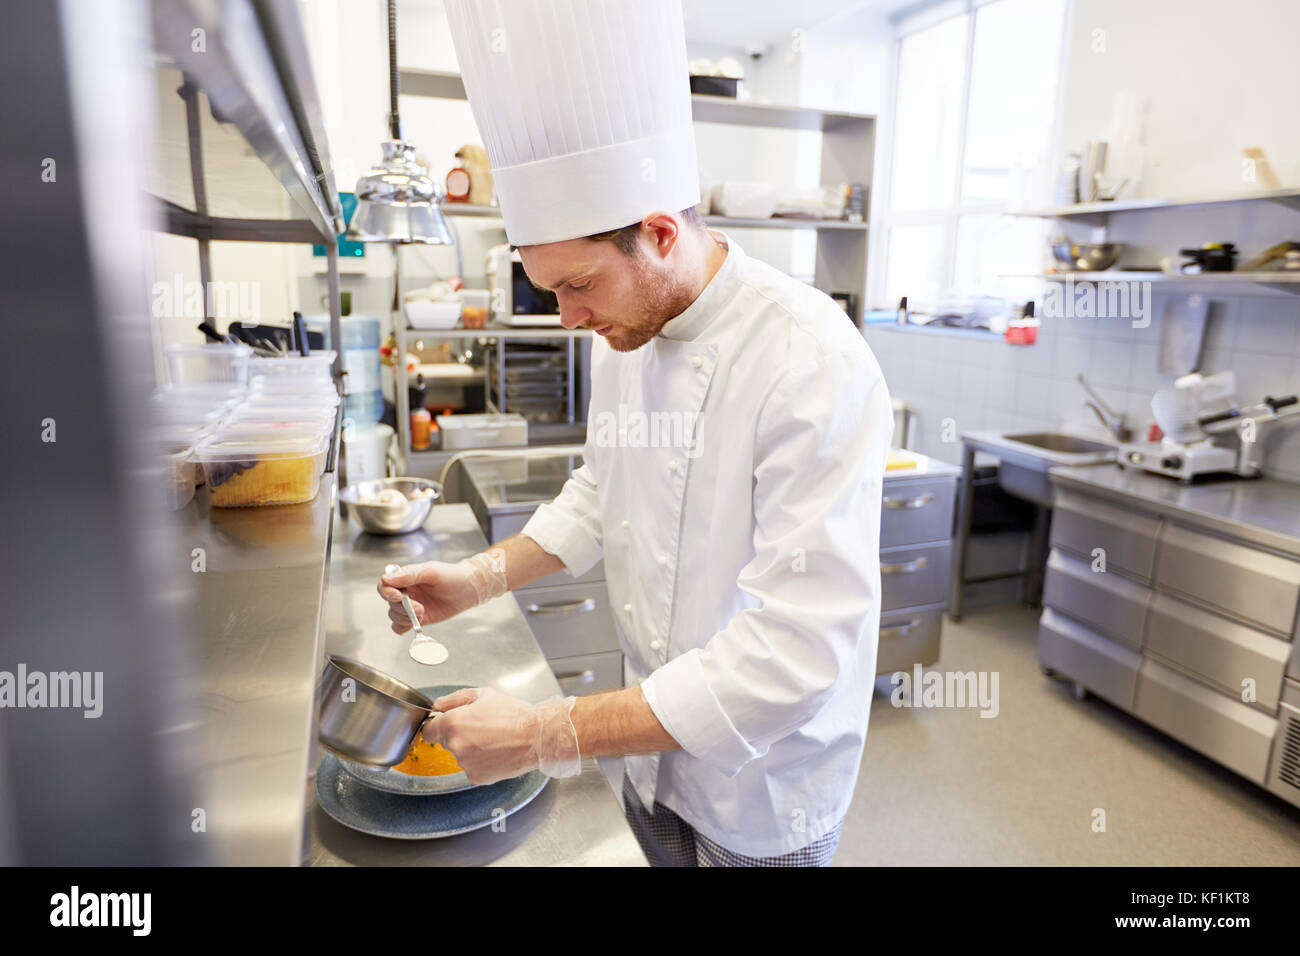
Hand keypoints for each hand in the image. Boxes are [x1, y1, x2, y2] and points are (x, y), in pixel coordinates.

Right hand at [377, 561, 477, 632]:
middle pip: (389, 603)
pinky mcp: (416, 618)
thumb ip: (409, 575)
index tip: (399, 597)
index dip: (387, 593)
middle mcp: (405, 592)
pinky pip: (399, 627)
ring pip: (394, 616)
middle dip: (403, 608)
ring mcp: (409, 606)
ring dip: (405, 618)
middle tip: (420, 608)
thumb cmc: (452, 576)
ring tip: (423, 613)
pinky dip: (404, 627)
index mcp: (405, 577)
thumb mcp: (431, 572)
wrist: (468, 590)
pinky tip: (417, 623)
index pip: (384, 585)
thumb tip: (386, 579)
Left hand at [422, 687, 580, 785]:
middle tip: (482, 728)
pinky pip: (472, 768)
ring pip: (460, 756)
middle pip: (446, 742)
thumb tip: (438, 706)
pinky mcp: (476, 777)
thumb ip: (454, 699)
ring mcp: (465, 763)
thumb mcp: (484, 694)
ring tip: (493, 740)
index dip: (437, 726)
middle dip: (459, 735)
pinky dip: (481, 762)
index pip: (428, 730)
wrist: (536, 736)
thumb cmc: (514, 714)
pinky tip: (496, 752)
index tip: (445, 726)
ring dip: (471, 749)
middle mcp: (455, 745)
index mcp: (453, 723)